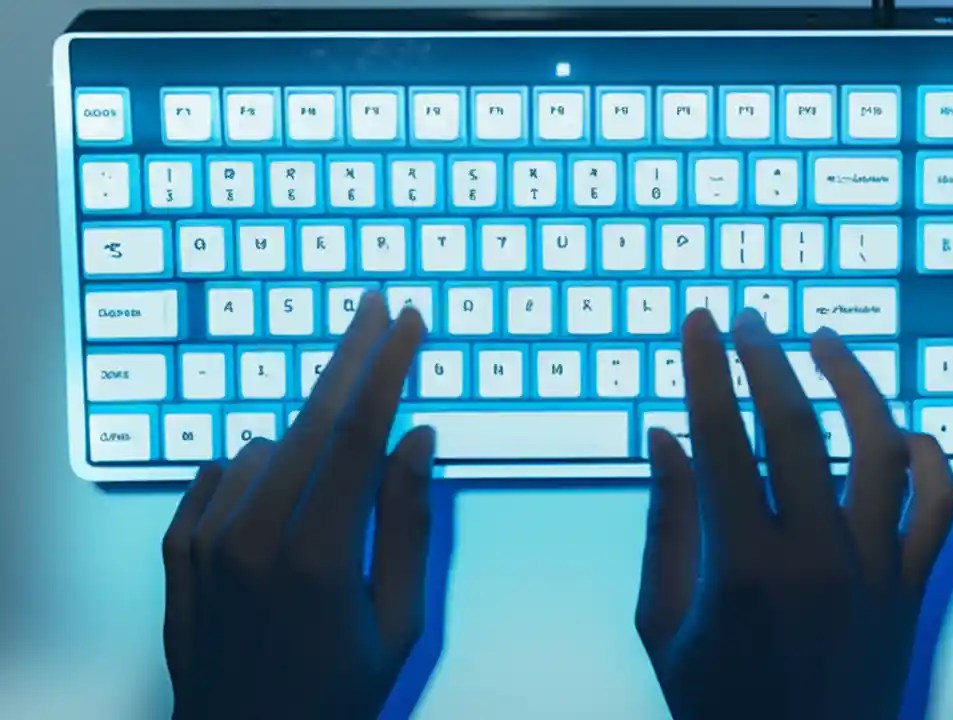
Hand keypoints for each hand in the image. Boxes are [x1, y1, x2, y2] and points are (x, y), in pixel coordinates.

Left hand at [161, 294, 435, 719]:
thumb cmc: (339, 691)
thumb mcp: (399, 620)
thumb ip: (408, 524)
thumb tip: (418, 438)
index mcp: (320, 552)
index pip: (360, 432)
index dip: (387, 367)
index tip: (407, 322)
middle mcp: (254, 535)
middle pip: (309, 419)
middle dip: (348, 355)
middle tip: (372, 306)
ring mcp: (207, 541)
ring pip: (264, 448)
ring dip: (304, 435)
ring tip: (330, 470)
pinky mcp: (179, 551)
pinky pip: (219, 477)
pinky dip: (251, 466)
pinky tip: (268, 482)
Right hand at [636, 309, 952, 719]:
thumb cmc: (716, 701)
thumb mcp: (662, 622)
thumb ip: (665, 524)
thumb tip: (663, 435)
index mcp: (740, 566)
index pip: (721, 438)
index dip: (705, 370)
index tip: (698, 321)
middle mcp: (816, 557)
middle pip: (797, 427)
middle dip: (767, 358)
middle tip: (749, 320)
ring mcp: (874, 570)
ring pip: (879, 447)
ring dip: (853, 382)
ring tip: (823, 342)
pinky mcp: (911, 588)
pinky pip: (940, 505)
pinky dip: (929, 458)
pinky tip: (900, 429)